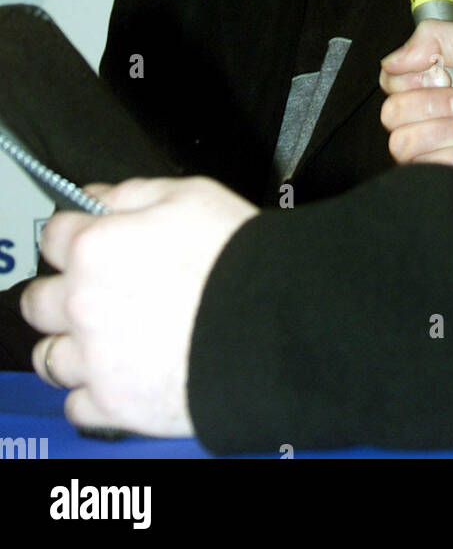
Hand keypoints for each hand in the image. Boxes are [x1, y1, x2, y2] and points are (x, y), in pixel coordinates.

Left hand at [21, 176, 257, 438]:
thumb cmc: (237, 257)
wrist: (269, 321)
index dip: (74, 234)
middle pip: (39, 300)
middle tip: (91, 293)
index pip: (53, 235)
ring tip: (99, 340)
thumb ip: (134, 193)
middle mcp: (84, 302)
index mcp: (96, 247)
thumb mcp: (191, 195)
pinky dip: (92, 392)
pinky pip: (77, 404)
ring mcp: (94, 357)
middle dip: (60, 292)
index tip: (84, 241)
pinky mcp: (113, 402)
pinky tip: (118, 376)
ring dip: (68, 346)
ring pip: (49, 357)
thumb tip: (100, 198)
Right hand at [380, 21, 452, 178]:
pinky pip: (423, 167)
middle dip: (438, 106)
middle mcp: (420, 114)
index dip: (416, 78)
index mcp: (427, 81)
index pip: (388, 79)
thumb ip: (433, 35)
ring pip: (401, 142)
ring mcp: (425, 148)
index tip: (448, 76)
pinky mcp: (435, 176)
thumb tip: (390, 62)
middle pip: (391, 111)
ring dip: (450, 133)